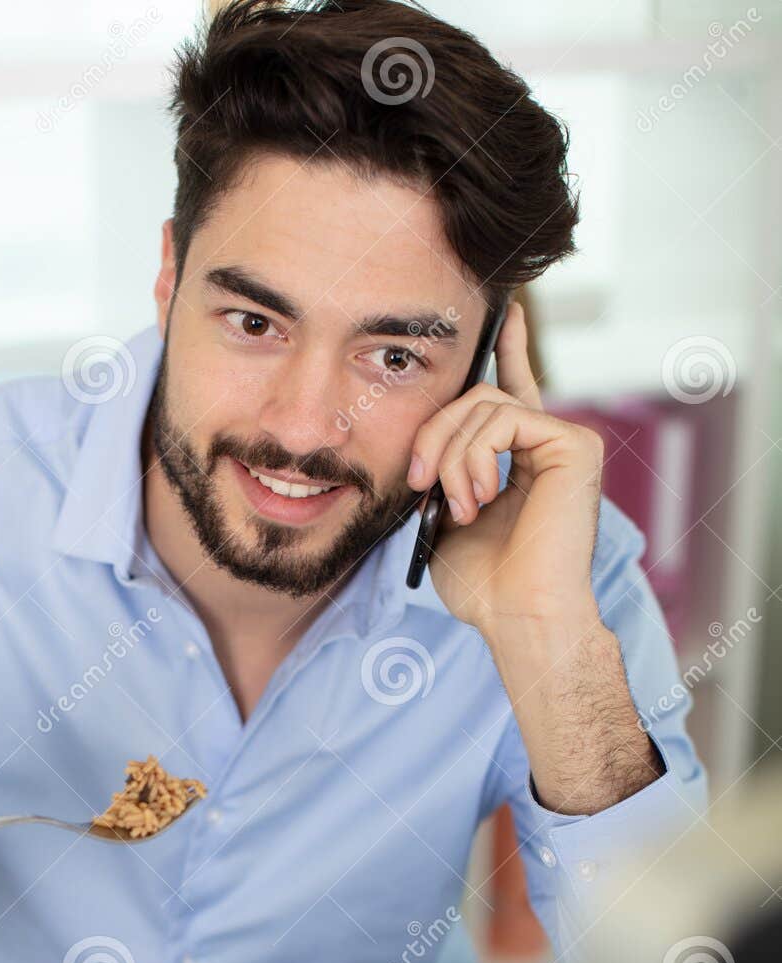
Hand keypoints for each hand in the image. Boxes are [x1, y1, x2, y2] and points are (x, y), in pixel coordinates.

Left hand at [406, 300, 604, 639]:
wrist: (520, 618)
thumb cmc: (484, 587)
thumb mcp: (445, 519)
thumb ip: (443, 472)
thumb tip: (423, 443)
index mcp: (523, 460)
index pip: (511, 392)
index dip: (507, 349)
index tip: (503, 311)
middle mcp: (550, 444)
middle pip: (477, 396)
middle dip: (435, 433)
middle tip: (419, 481)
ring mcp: (567, 442)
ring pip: (484, 405)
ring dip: (451, 457)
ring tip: (459, 508)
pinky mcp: (575, 444)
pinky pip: (506, 418)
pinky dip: (476, 457)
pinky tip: (478, 498)